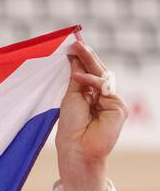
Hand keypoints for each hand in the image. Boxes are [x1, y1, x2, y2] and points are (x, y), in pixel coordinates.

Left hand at [55, 38, 125, 190]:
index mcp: (91, 95)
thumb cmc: (70, 127)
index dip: (81, 59)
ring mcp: (113, 102)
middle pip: (98, 71)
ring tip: (76, 48)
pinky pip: (105, 89)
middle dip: (87, 55)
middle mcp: (103, 97)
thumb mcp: (71, 98)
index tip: (72, 45)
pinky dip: (92, 81)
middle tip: (76, 41)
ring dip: (89, 61)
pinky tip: (78, 76)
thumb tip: (74, 57)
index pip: (89, 73)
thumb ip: (76, 79)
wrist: (76, 149)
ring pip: (103, 77)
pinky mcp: (119, 108)